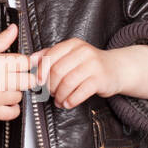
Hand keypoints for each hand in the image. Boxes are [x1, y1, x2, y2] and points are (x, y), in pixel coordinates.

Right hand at [0, 22, 35, 120]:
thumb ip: (2, 40)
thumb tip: (14, 28)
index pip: (25, 62)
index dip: (26, 63)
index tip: (23, 65)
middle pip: (28, 80)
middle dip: (24, 78)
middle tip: (16, 77)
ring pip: (20, 95)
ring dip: (15, 92)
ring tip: (5, 88)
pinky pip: (13, 113)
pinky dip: (13, 108)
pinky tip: (6, 101)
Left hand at [28, 39, 147, 109]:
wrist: (116, 69)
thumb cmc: (89, 64)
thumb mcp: (71, 54)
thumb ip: (51, 55)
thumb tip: (30, 60)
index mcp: (73, 44)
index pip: (51, 56)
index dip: (42, 71)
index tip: (39, 82)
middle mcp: (83, 52)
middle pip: (57, 71)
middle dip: (50, 86)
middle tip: (50, 93)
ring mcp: (93, 65)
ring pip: (67, 83)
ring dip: (59, 96)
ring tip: (58, 100)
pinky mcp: (100, 79)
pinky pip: (80, 92)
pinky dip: (70, 100)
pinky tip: (67, 103)